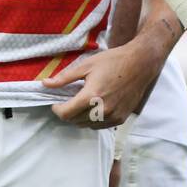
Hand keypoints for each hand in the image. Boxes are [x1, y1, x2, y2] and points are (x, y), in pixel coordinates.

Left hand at [44, 39, 166, 127]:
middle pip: (74, 121)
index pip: (65, 114)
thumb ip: (65, 78)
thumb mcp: (87, 65)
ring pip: (87, 125)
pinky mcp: (121, 119)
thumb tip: (45, 84)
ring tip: (84, 102)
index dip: (57, 109)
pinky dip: (94, 119)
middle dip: (68, 112)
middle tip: (71, 100)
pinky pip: (101, 125)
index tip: (57, 103)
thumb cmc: (113, 61)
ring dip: (81, 117)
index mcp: (91, 96)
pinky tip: (97, 106)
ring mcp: (113, 116)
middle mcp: (102, 110)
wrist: (141, 64)